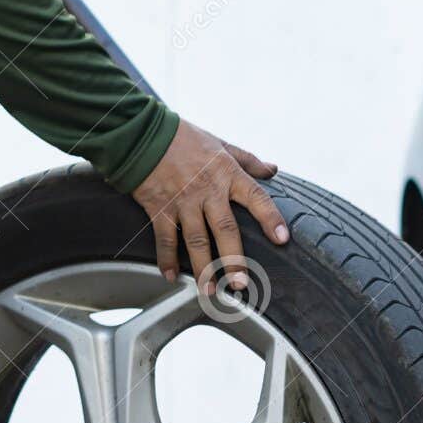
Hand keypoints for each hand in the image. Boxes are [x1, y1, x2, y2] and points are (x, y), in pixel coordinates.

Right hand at [131, 119, 289, 293]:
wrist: (140, 131)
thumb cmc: (183, 137)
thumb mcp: (220, 143)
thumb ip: (248, 160)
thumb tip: (273, 170)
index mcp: (227, 174)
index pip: (256, 198)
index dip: (271, 218)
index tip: (283, 239)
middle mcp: (207, 191)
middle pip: (225, 229)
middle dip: (233, 259)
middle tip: (239, 283)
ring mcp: (182, 201)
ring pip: (195, 241)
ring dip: (203, 269)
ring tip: (210, 291)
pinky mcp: (158, 208)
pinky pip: (164, 238)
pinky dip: (167, 259)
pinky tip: (172, 276)